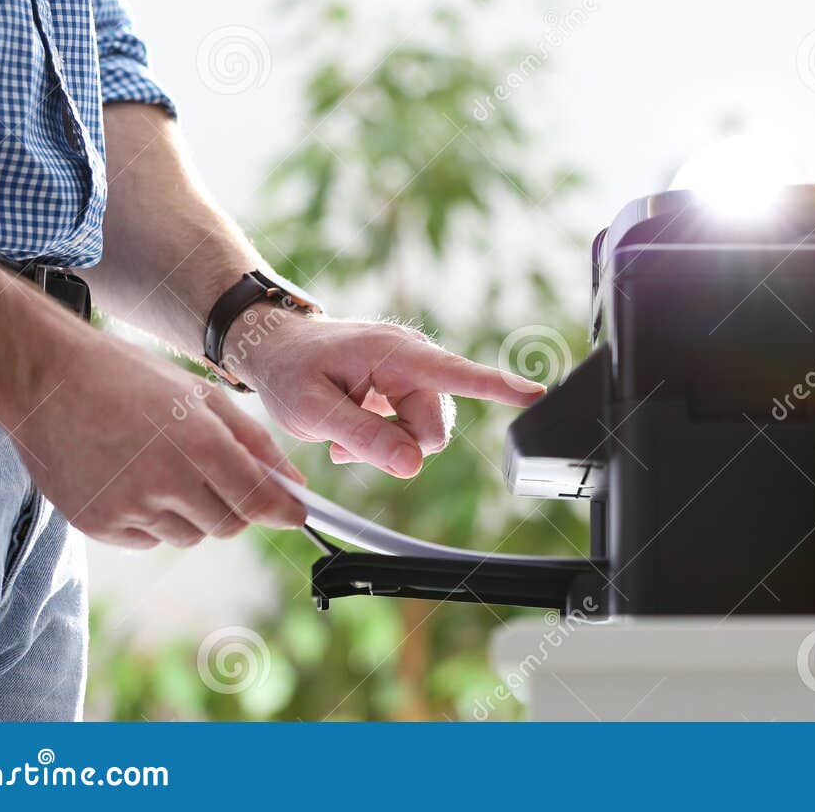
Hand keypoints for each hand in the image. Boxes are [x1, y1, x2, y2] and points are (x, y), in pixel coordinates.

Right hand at [5, 330, 306, 548]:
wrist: (47, 379)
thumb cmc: (131, 379)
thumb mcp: (202, 396)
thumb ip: (254, 442)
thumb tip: (295, 484)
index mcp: (199, 444)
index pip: (258, 500)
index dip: (284, 511)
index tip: (298, 515)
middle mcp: (165, 483)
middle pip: (227, 525)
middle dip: (237, 508)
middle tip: (220, 477)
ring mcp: (128, 508)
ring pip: (187, 535)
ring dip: (192, 513)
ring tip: (164, 467)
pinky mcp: (97, 525)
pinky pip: (147, 539)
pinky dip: (153, 519)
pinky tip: (133, 479)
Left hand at [233, 313, 544, 476]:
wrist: (275, 349)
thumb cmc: (290, 371)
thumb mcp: (313, 411)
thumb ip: (365, 438)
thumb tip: (413, 465)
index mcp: (394, 353)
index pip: (458, 374)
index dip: (501, 388)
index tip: (539, 396)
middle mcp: (414, 357)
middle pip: (432, 426)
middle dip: (397, 445)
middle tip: (347, 441)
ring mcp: (413, 371)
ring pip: (423, 432)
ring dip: (388, 443)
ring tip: (345, 431)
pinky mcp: (408, 385)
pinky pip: (410, 427)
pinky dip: (384, 437)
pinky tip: (352, 429)